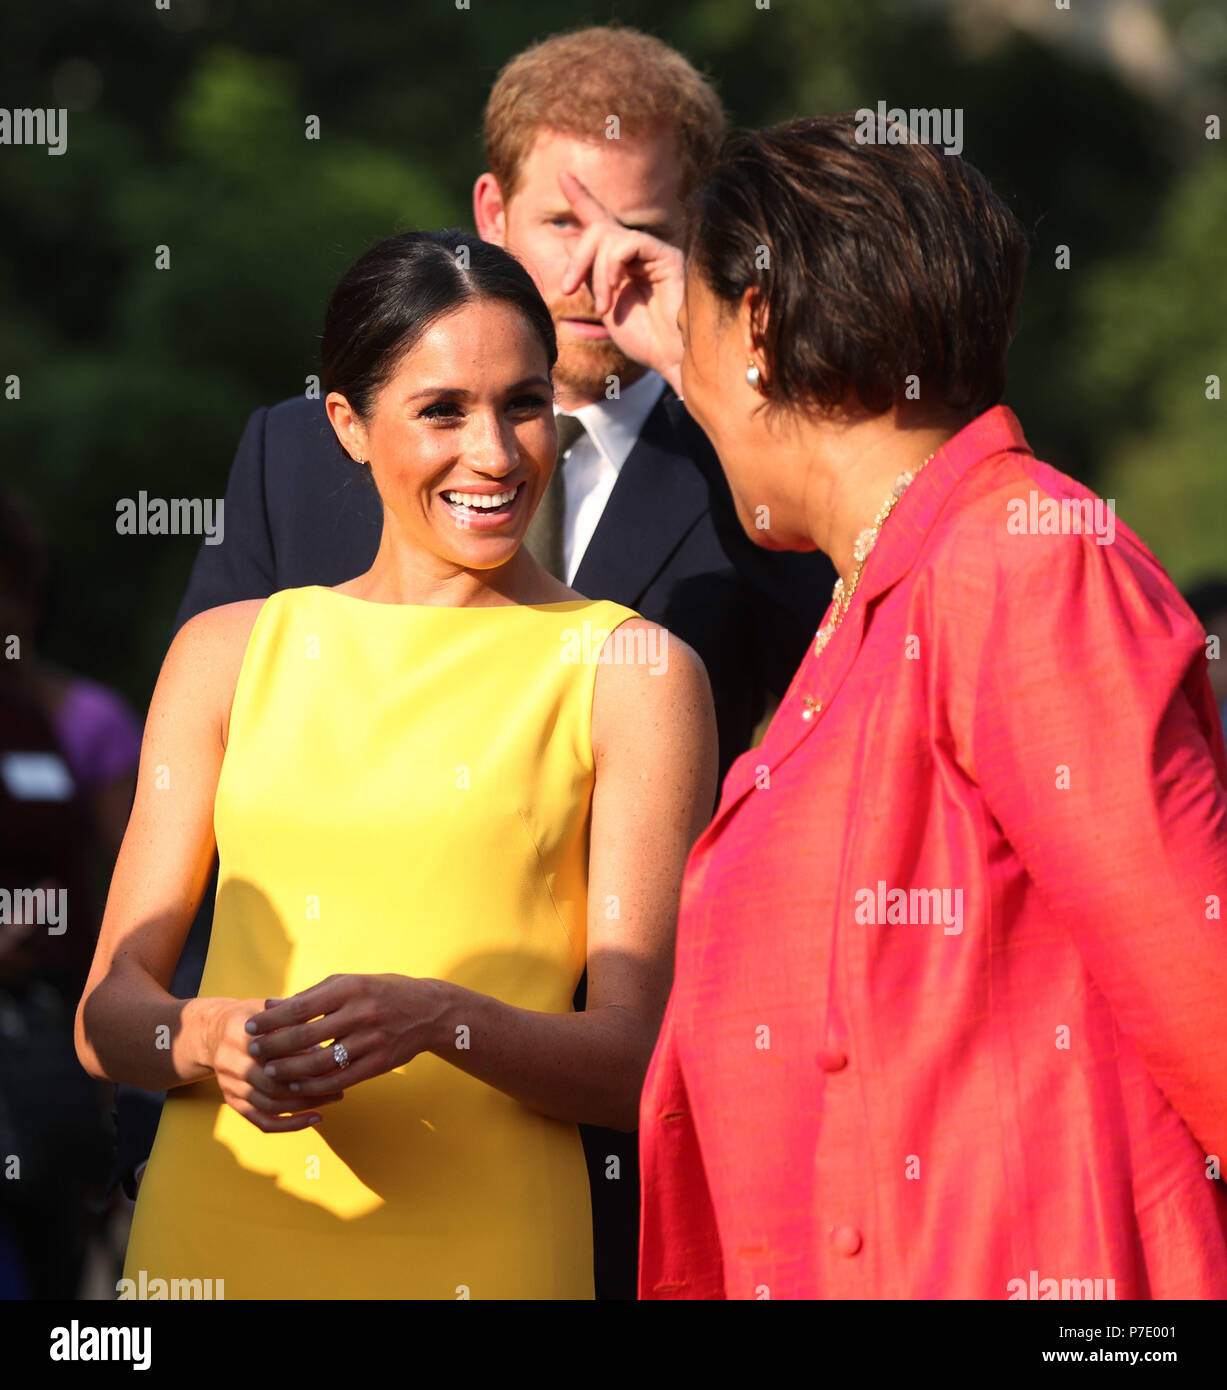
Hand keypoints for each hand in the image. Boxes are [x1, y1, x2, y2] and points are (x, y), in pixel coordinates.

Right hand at [205, 996, 343, 1131]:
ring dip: (305, 1106)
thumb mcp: (272, 1009)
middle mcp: (230, 1062)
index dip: (309, 1059)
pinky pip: (261, 1121)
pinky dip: (289, 1124)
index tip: (337, 1060)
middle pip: (274, 1083)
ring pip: (270, 1104)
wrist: (214, 1031)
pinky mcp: (231, 1102)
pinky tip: (312, 1118)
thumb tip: (328, 1048)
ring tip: (332, 1099)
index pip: (278, 1053)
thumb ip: (295, 1023)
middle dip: (311, 1087)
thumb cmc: (255, 1017)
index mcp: (241, 1034)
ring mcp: (229, 1085)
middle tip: (340, 1086)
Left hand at [244, 974, 447, 1096]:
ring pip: (320, 1062)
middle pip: (306, 1035)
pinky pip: (339, 1079)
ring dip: (289, 1069)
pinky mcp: (379, 1063)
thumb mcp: (350, 983)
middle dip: (273, 1045)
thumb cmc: (382, 993)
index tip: (251, 1027)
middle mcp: (361, 1013)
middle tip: (253, 1051)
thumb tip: (271, 1005)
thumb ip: (312, 995)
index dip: (271, 1019)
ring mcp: (371, 1040)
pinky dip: (314, 1084)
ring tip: (270, 1070)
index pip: (300, 1007)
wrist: (429, 1011)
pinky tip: (297, 1083)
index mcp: (350, 989)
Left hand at [557, 170, 684, 391]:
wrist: (672, 359)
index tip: (562, 175)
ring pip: (608, 237)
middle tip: (568, 289)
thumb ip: (591, 275)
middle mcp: (640, 252)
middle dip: (577, 257)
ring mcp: (654, 252)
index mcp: (625, 263)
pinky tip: (613, 295)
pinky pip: (626, 244)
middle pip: (598, 229)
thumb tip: (569, 241)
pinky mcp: (666, 255)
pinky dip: (611, 269)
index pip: (601, 223)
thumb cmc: (644, 341)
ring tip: (602, 306)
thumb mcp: (606, 306)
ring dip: (595, 272)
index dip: (582, 199)